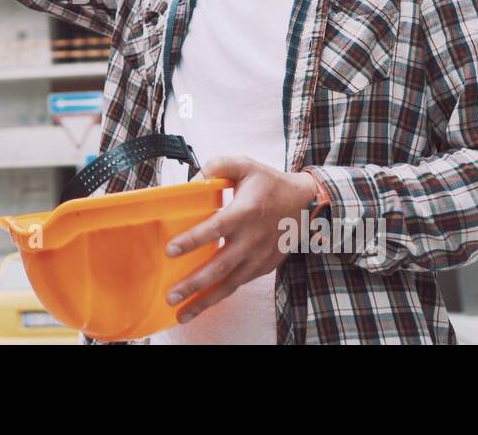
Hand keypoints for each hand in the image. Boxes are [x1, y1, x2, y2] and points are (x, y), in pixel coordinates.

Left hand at [163, 157, 317, 323]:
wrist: (306, 204)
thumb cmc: (270, 184)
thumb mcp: (245, 165)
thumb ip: (217, 166)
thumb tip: (193, 182)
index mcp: (246, 212)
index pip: (216, 228)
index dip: (193, 239)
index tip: (170, 249)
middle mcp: (253, 239)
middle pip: (221, 266)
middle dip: (195, 283)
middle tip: (171, 295)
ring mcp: (259, 257)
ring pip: (229, 284)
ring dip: (204, 300)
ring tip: (181, 313)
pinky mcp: (263, 268)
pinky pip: (238, 285)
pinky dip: (219, 297)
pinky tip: (199, 305)